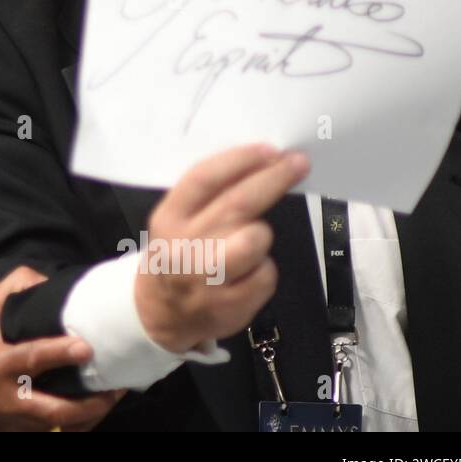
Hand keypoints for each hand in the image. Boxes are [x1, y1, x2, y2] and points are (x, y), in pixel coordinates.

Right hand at [0, 266, 125, 431]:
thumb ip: (11, 290)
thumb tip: (46, 280)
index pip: (31, 360)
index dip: (60, 354)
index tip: (87, 347)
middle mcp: (3, 398)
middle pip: (55, 412)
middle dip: (90, 405)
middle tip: (115, 387)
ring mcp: (9, 421)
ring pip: (57, 428)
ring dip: (87, 417)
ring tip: (110, 398)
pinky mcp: (11, 432)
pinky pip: (48, 433)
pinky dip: (72, 424)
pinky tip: (88, 410)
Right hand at [134, 144, 309, 354]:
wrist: (162, 311)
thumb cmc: (179, 253)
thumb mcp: (177, 220)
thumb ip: (209, 196)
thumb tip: (260, 163)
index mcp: (169, 217)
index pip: (204, 179)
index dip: (240, 160)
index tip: (270, 150)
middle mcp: (185, 245)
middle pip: (237, 204)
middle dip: (273, 179)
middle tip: (298, 164)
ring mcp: (207, 278)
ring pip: (256, 239)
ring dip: (262, 233)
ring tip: (251, 240)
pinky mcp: (230, 304)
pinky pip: (267, 274)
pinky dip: (264, 269)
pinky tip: (247, 273)